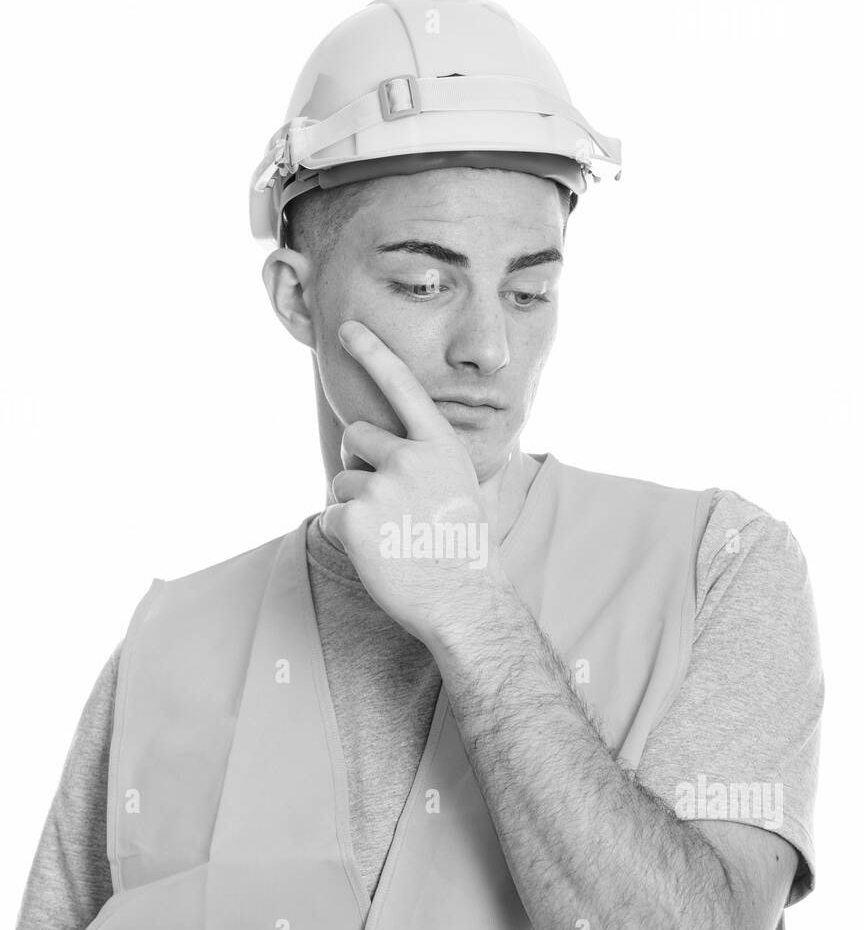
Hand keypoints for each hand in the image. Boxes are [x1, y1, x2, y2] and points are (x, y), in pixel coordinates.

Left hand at [319, 320, 504, 644]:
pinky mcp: (354, 517)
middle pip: (357, 438)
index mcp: (440, 446)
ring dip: (356, 507)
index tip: (345, 328)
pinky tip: (379, 553)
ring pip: (342, 480)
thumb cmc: (464, 551)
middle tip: (391, 506)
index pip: (402, 387)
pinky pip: (333, 515)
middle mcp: (410, 457)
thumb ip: (430, 463)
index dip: (373, 353)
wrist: (465, 601)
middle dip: (361, 464)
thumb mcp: (462, 490)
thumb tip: (398, 453)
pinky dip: (348, 537)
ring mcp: (381, 486)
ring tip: (392, 536)